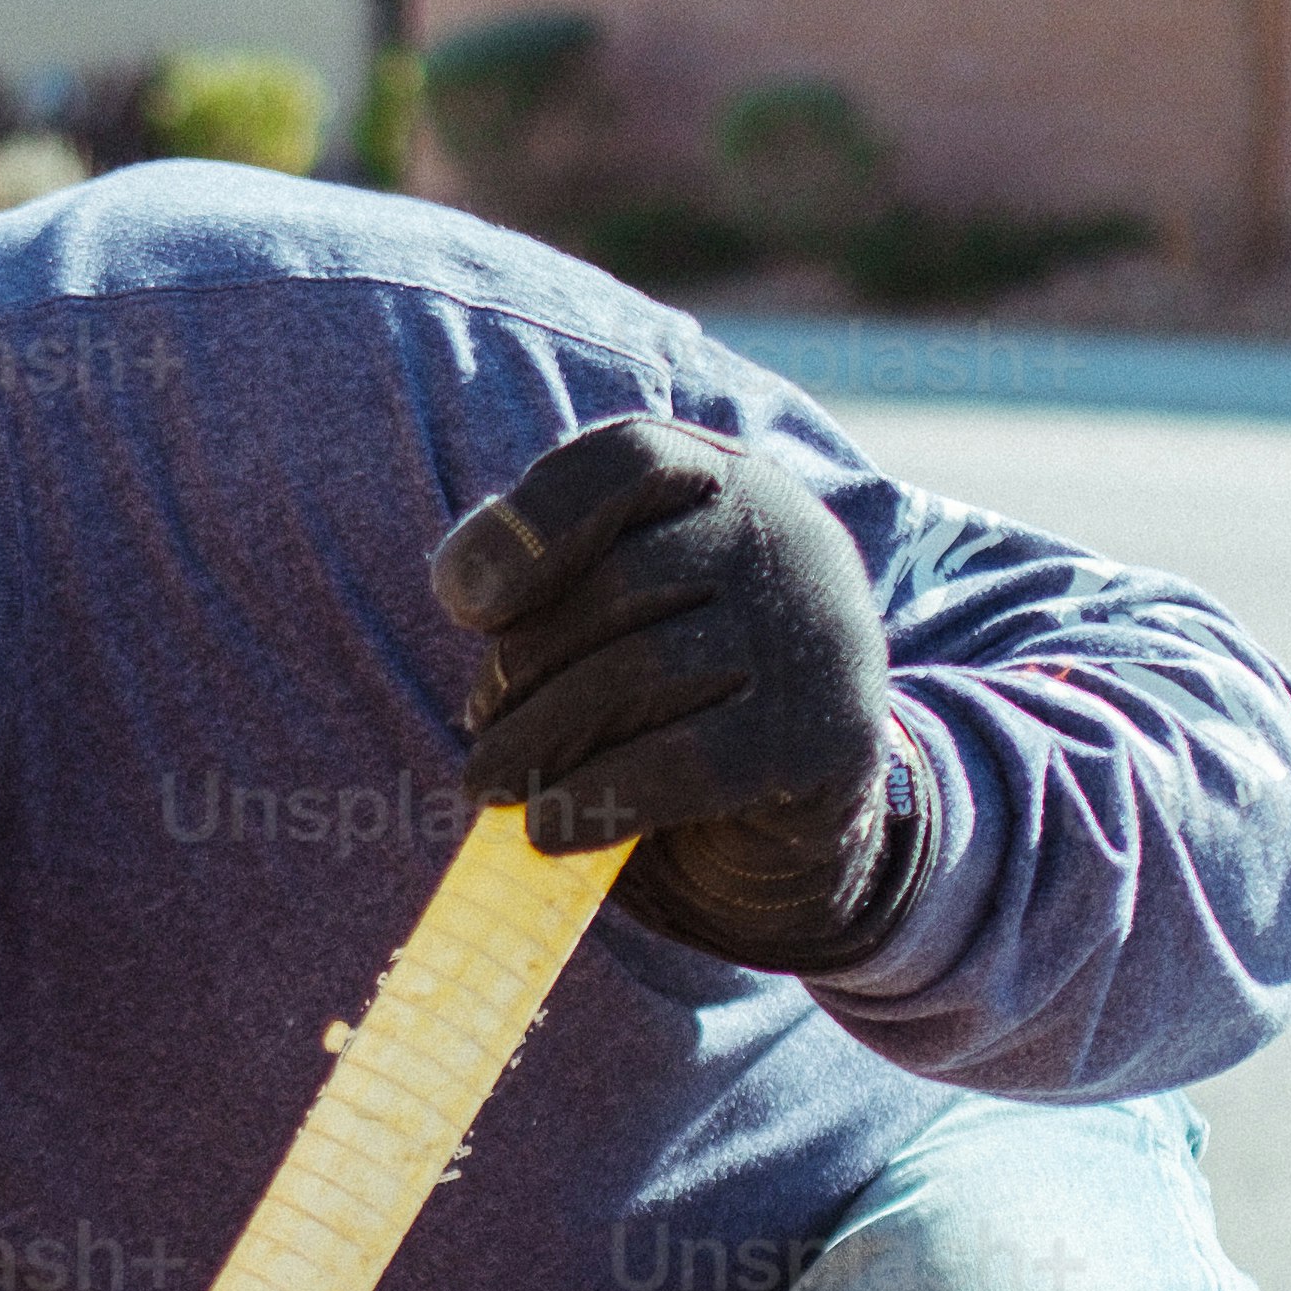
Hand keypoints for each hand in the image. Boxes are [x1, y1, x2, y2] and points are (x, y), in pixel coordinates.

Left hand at [433, 414, 924, 977]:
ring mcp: (819, 634)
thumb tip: (463, 576)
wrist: (801, 814)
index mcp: (726, 481)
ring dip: (540, 739)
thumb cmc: (678, 697)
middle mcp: (786, 538)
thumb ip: (546, 576)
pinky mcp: (828, 738)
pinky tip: (547, 829)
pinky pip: (687, 761)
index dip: (529, 527)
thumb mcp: (614, 614)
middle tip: (483, 726)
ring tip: (492, 784)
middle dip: (522, 663)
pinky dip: (598, 798)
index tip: (463, 605)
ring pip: (642, 672)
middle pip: (618, 581)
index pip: (627, 460)